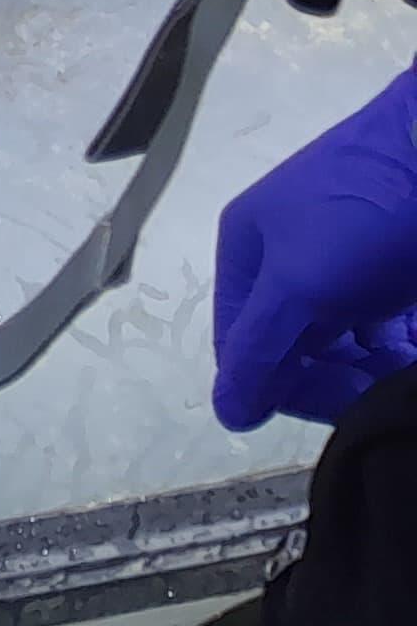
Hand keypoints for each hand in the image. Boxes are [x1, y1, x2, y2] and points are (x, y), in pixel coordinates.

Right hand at [215, 60, 416, 429]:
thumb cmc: (362, 212)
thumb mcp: (298, 282)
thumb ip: (260, 348)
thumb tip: (227, 413)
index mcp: (249, 254)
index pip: (247, 348)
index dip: (289, 387)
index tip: (347, 403)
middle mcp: (291, 261)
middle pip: (300, 348)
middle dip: (341, 377)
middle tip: (385, 384)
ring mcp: (345, 264)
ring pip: (350, 342)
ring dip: (379, 366)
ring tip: (411, 359)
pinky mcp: (394, 268)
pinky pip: (390, 326)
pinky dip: (404, 345)